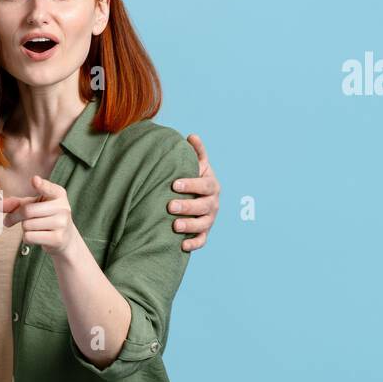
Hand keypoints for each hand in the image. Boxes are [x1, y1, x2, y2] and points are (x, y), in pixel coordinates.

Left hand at [0, 174, 78, 257]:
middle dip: (15, 216)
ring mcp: (62, 223)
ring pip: (27, 225)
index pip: (48, 188)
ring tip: (34, 228)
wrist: (65, 238)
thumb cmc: (46, 218)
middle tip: (10, 220)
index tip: (34, 180)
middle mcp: (63, 207)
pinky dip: (27, 238)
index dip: (41, 185)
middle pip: (27, 210)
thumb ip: (17, 203)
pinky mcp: (58, 238)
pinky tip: (37, 237)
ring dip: (24, 228)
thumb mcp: (34, 206)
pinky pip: (30, 237)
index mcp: (58, 194)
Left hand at [170, 133, 220, 251]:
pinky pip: (201, 241)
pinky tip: (181, 245)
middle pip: (203, 206)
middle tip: (170, 206)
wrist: (197, 197)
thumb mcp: (196, 164)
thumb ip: (196, 152)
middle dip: (187, 206)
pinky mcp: (203, 233)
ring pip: (203, 225)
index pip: (204, 185)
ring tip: (175, 226)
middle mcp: (212, 203)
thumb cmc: (193, 178)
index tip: (174, 184)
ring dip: (190, 226)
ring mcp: (209, 219)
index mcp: (211, 185)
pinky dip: (193, 244)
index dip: (191, 184)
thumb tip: (191, 136)